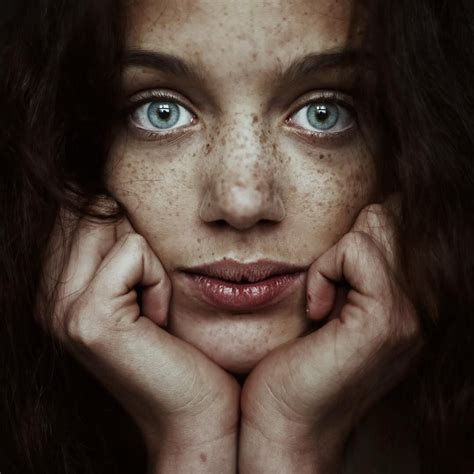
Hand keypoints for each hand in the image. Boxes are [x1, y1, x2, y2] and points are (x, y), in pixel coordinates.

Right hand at [37, 206, 239, 472]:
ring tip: (153, 308)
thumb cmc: (175, 346)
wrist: (192, 410)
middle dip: (136, 240)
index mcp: (56, 289)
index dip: (123, 227)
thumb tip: (113, 192)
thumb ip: (117, 245)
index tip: (141, 277)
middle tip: (149, 295)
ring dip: (150, 260)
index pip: (78, 211)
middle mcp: (48, 298)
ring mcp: (62, 310)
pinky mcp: (90, 318)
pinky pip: (134, 252)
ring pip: (114, 225)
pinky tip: (158, 318)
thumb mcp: (140, 288)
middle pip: (92, 212)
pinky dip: (158, 278)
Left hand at [239, 197, 423, 471]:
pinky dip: (323, 272)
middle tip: (322, 289)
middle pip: (386, 219)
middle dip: (342, 243)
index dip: (350, 237)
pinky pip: (354, 251)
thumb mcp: (333, 306)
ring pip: (372, 227)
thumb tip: (358, 219)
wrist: (287, 425)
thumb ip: (352, 268)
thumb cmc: (297, 365)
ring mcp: (411, 314)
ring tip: (319, 302)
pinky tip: (315, 310)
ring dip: (330, 258)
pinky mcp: (386, 320)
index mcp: (411, 302)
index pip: (394, 223)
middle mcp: (423, 306)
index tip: (327, 281)